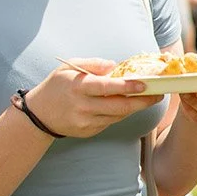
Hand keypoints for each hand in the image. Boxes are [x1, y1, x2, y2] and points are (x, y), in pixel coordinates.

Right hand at [26, 60, 164, 137]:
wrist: (38, 115)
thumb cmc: (57, 86)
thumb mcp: (69, 67)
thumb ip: (92, 64)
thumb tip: (115, 66)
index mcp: (78, 88)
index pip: (107, 88)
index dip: (128, 87)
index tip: (145, 85)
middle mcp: (83, 107)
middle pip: (119, 107)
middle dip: (142, 102)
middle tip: (158, 94)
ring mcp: (85, 122)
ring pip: (118, 116)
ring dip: (135, 108)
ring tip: (148, 98)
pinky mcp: (88, 131)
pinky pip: (110, 122)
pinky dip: (120, 114)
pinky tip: (127, 105)